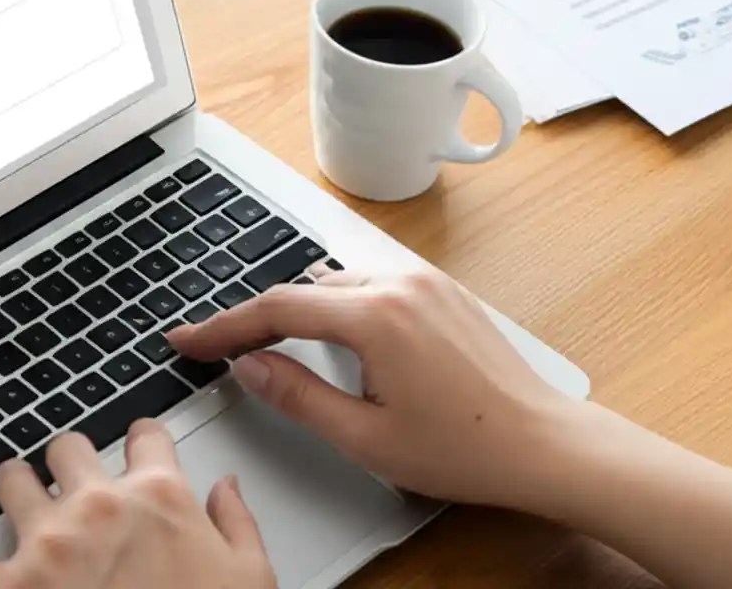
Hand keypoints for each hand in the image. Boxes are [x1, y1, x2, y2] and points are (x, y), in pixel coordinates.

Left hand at [0, 420, 275, 588]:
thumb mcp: (250, 580)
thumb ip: (236, 524)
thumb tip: (226, 489)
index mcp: (161, 501)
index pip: (144, 437)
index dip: (140, 443)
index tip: (136, 451)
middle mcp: (100, 509)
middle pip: (67, 448)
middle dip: (69, 464)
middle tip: (72, 491)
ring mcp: (47, 545)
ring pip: (10, 481)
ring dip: (16, 495)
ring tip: (24, 518)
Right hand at [168, 266, 579, 509]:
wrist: (544, 444)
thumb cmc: (465, 449)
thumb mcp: (364, 437)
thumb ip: (297, 395)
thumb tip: (249, 367)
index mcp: (376, 318)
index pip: (276, 310)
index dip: (223, 327)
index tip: (188, 340)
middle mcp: (399, 285)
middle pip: (302, 291)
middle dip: (256, 319)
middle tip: (220, 349)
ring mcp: (425, 282)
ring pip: (336, 283)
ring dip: (299, 310)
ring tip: (269, 344)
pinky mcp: (443, 291)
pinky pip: (372, 282)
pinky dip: (338, 303)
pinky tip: (331, 334)